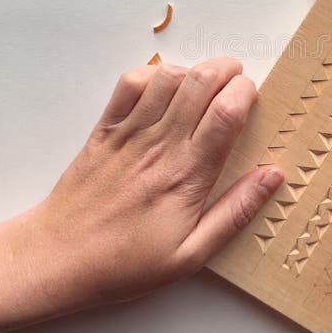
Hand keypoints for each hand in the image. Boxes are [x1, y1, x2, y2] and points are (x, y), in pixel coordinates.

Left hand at [26, 58, 282, 312]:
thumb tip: (273, 174)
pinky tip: (165, 90)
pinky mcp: (105, 128)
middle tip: (237, 80)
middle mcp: (160, 145)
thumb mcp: (191, 254)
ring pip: (168, 75)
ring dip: (194, 69)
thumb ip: (235, 211)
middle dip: (227, 69)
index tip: (253, 97)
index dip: (246, 92)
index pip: (226, 113)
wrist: (58, 259)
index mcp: (187, 176)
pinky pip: (130, 82)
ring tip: (205, 85)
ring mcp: (130, 133)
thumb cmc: (126, 263)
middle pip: (201, 82)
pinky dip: (153, 74)